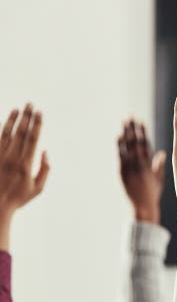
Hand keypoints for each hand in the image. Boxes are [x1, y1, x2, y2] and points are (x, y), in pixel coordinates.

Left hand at [0, 104, 49, 230]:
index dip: (37, 124)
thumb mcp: (38, 188)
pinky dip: (4, 128)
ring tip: (19, 108)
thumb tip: (46, 151)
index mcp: (26, 164)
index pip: (33, 139)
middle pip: (21, 132)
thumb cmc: (19, 197)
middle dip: (27, 117)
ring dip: (14, 119)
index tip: (40, 113)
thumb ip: (45, 169)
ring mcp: (1, 156)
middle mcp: (13, 157)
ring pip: (8, 133)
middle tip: (31, 104)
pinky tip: (8, 121)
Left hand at [118, 119, 165, 223]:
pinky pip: (121, 155)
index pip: (147, 144)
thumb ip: (159, 165)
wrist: (143, 207)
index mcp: (151, 165)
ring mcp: (131, 168)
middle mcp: (141, 165)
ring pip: (128, 147)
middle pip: (136, 142)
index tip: (141, 121)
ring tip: (123, 122)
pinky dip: (119, 145)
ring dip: (125, 133)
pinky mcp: (123, 172)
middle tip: (129, 116)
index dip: (143, 132)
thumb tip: (162, 153)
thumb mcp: (159, 180)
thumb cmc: (152, 195)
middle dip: (133, 128)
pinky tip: (118, 136)